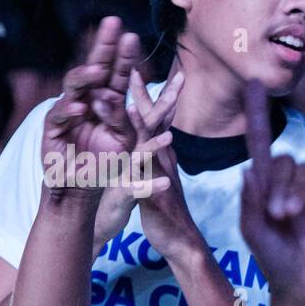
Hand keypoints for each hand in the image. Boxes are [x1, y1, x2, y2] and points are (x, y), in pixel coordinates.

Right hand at [44, 16, 140, 164]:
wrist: (81, 186)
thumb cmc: (104, 162)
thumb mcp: (123, 142)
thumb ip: (121, 119)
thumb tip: (111, 96)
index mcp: (108, 101)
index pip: (117, 73)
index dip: (123, 55)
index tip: (131, 35)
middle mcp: (87, 100)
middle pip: (94, 68)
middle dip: (103, 47)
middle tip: (112, 24)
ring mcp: (67, 111)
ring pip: (73, 86)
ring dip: (85, 77)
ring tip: (97, 71)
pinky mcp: (52, 128)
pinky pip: (58, 115)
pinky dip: (69, 111)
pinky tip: (79, 108)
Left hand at [125, 70, 198, 258]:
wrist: (182, 242)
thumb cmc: (166, 213)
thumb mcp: (155, 179)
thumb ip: (151, 159)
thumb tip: (153, 141)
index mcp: (158, 154)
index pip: (149, 117)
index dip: (140, 92)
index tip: (131, 66)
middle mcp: (161, 158)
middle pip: (152, 119)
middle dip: (143, 92)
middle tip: (132, 63)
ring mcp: (160, 174)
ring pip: (147, 140)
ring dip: (136, 118)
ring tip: (122, 97)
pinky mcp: (156, 194)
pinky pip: (149, 172)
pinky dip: (145, 157)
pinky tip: (140, 146)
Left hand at [243, 80, 304, 299]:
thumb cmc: (275, 261)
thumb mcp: (253, 230)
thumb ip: (250, 199)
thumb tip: (250, 167)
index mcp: (264, 187)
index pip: (259, 142)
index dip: (256, 114)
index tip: (254, 83)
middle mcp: (290, 182)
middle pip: (284, 161)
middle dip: (279, 186)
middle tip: (278, 216)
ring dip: (298, 190)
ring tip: (293, 216)